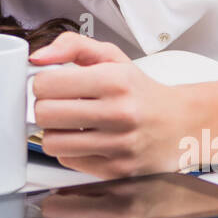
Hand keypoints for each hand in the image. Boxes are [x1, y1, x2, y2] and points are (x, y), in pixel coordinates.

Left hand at [28, 32, 193, 178]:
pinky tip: (87, 140)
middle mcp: (119, 113)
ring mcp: (119, 145)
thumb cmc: (140, 91)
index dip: (42, 83)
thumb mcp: (112, 57)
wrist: (180, 125)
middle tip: (58, 105)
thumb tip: (37, 58)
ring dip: (55, 132)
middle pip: (44, 114)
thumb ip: (72, 46)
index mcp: (114, 80)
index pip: (46, 84)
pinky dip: (72, 151)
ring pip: (52, 142)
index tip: (51, 85)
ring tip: (71, 124)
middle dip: (45, 108)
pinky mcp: (118, 171)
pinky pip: (69, 161)